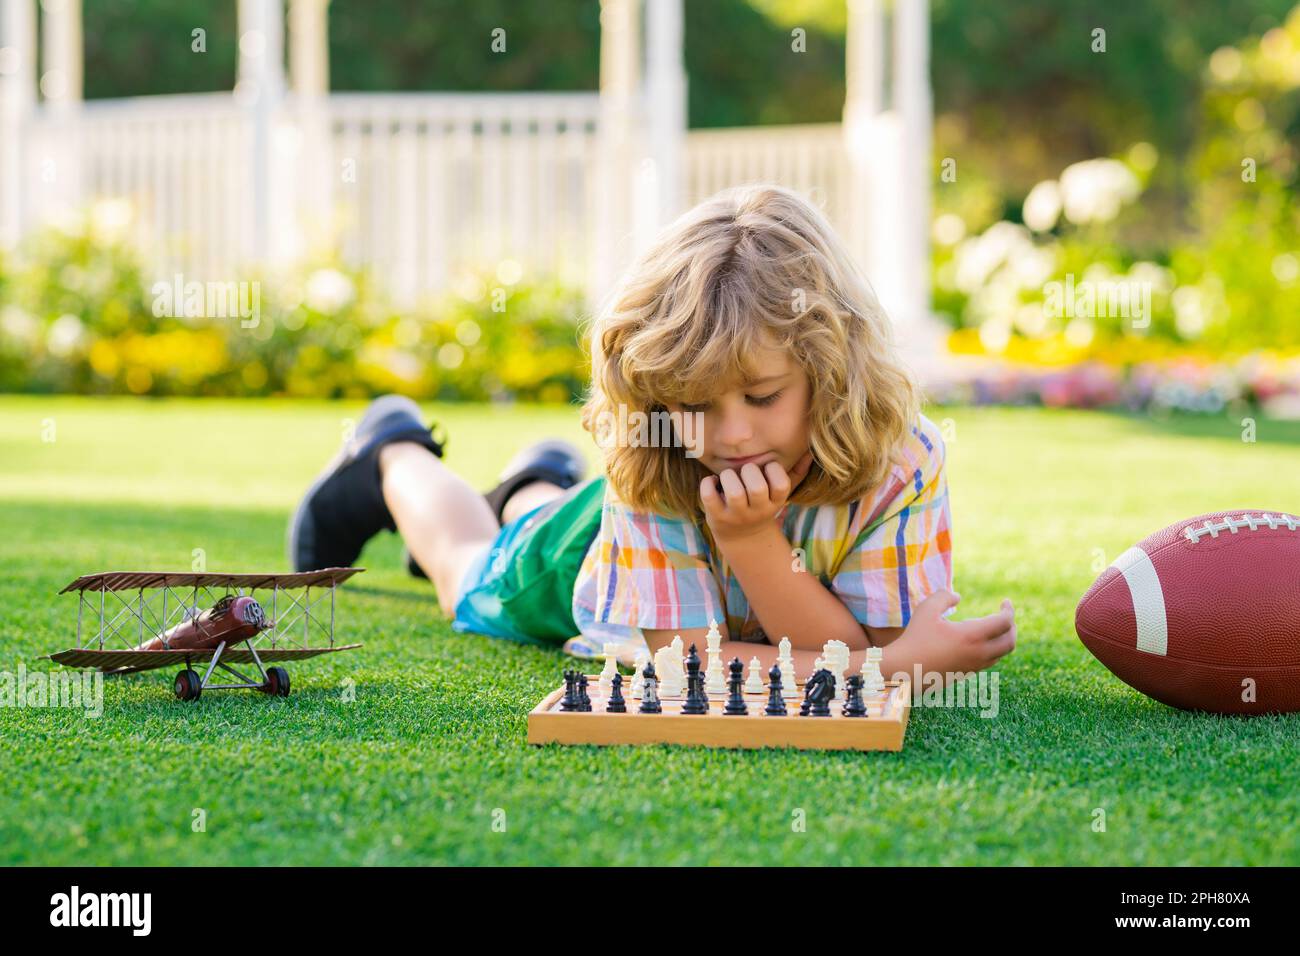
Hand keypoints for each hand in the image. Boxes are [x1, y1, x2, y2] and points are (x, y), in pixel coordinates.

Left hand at [700, 451, 813, 541]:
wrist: (742, 539)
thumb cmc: (762, 506)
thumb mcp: (780, 495)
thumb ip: (796, 473)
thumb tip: (809, 454)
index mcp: (775, 502)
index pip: (781, 484)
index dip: (774, 470)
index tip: (766, 469)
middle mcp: (758, 510)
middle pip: (757, 488)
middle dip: (749, 471)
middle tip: (744, 472)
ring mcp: (737, 515)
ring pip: (734, 492)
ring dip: (728, 477)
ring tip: (727, 477)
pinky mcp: (717, 517)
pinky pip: (709, 496)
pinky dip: (708, 484)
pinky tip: (713, 482)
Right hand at [896, 590, 1016, 673]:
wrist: (905, 670)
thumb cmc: (915, 637)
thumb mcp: (926, 609)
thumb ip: (944, 596)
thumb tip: (958, 597)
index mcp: (972, 636)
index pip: (1005, 622)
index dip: (1008, 609)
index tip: (1004, 601)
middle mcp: (978, 653)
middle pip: (1011, 641)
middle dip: (1012, 626)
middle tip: (1004, 615)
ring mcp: (974, 666)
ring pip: (1001, 653)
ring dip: (1003, 639)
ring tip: (993, 627)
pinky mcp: (967, 673)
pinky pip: (989, 661)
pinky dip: (992, 649)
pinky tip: (978, 641)